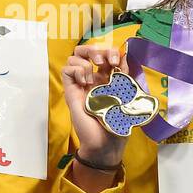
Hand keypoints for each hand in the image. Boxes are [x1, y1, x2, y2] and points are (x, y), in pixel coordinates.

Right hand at [61, 45, 130, 188]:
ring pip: (74, 57)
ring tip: (92, 74)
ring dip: (84, 59)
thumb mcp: (126, 95)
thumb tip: (126, 55)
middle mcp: (92, 78)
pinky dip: (75, 69)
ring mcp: (80, 84)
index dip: (109, 50)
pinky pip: (66, 70)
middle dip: (94, 49)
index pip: (103, 54)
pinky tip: (84, 81)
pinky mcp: (71, 92)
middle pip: (85, 50)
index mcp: (106, 78)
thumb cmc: (117, 124)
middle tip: (102, 61)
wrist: (105, 143)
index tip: (117, 61)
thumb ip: (124, 75)